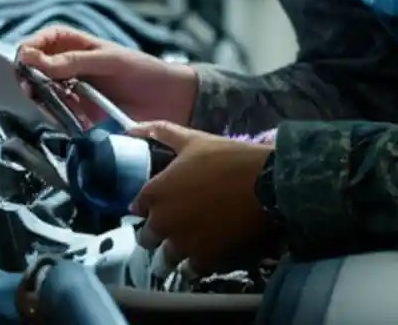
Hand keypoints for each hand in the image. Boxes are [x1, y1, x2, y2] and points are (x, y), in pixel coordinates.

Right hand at [15, 26, 197, 127]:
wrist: (171, 100)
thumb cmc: (144, 71)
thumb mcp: (111, 60)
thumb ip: (74, 61)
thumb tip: (33, 59)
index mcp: (78, 46)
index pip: (44, 40)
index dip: (31, 47)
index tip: (26, 59)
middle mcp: (71, 68)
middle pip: (35, 69)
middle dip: (29, 76)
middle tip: (33, 85)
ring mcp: (74, 92)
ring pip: (42, 93)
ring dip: (41, 98)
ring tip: (54, 100)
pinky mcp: (80, 114)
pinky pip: (58, 114)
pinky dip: (57, 114)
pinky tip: (68, 114)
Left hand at [128, 121, 279, 274]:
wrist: (268, 183)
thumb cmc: (230, 158)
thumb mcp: (195, 140)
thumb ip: (160, 133)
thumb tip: (129, 128)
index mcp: (155, 193)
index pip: (137, 207)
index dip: (151, 205)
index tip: (166, 202)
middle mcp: (162, 222)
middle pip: (148, 238)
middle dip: (160, 233)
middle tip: (181, 223)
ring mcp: (182, 243)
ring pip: (165, 259)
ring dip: (176, 253)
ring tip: (194, 243)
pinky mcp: (204, 259)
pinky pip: (190, 270)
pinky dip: (197, 263)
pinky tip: (209, 251)